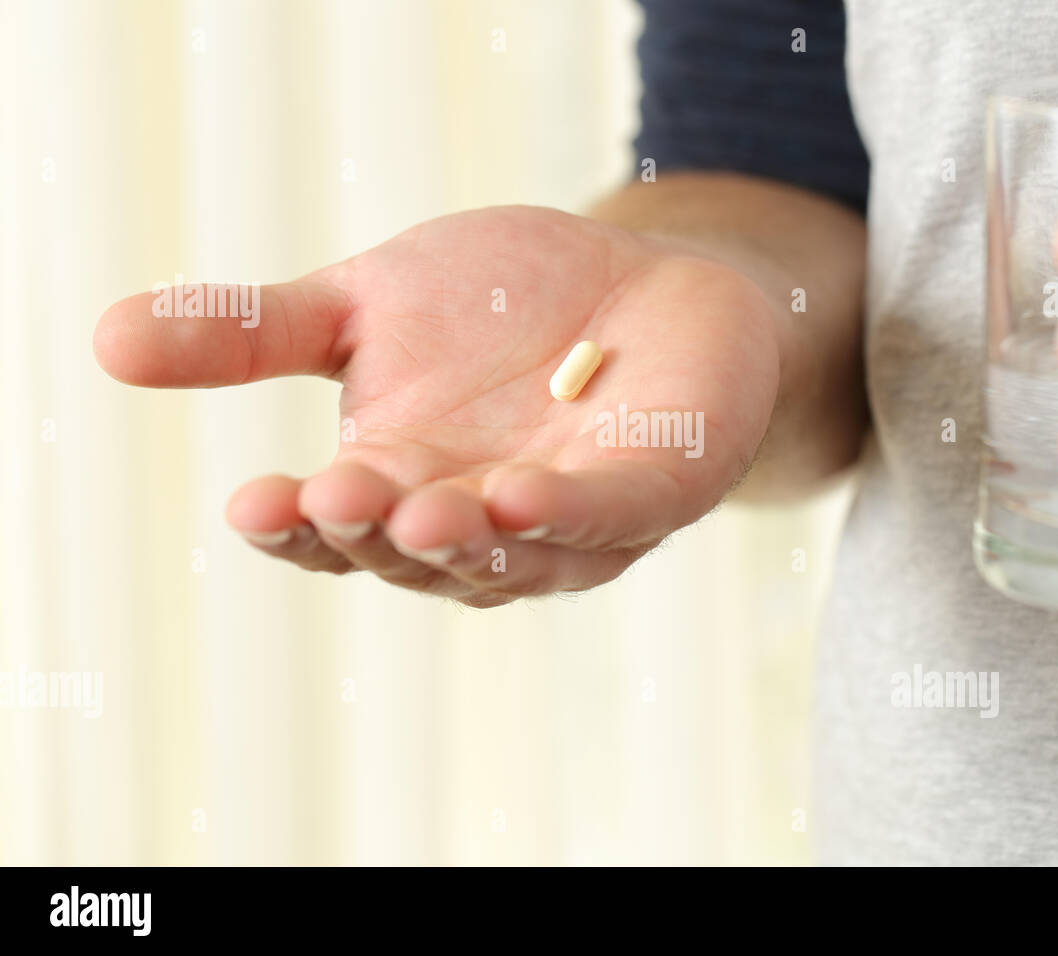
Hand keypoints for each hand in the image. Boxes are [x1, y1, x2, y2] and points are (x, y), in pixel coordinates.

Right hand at [95, 206, 779, 606]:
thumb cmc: (506, 305)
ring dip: (460, 539)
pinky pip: (605, 516)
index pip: (336, 529)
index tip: (251, 504)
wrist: (640, 280)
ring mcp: (569, 521)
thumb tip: (107, 339)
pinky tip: (518, 496)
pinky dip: (563, 514)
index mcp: (400, 483)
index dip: (296, 527)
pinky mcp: (653, 491)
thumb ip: (261, 331)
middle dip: (375, 530)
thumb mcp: (368, 303)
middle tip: (330, 497)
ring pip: (507, 555)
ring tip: (417, 509)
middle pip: (413, 551)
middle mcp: (477, 519)